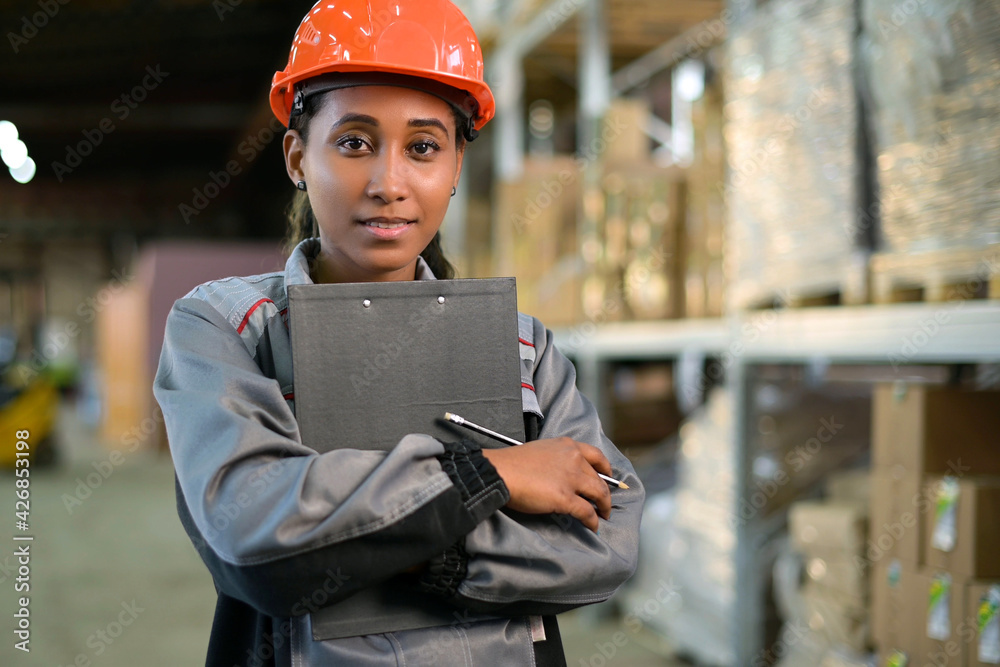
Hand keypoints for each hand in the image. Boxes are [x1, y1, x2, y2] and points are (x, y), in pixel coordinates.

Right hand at [481, 437, 611, 531]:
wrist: (501, 472)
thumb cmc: (513, 463)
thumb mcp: (541, 451)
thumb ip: (557, 459)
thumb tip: (562, 475)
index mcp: (568, 446)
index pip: (597, 456)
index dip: (606, 469)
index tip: (608, 477)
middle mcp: (574, 459)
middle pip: (599, 478)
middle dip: (605, 493)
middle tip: (604, 503)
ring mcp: (571, 479)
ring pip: (599, 494)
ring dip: (604, 507)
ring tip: (603, 516)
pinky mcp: (566, 498)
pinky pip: (587, 512)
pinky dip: (593, 521)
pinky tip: (593, 527)